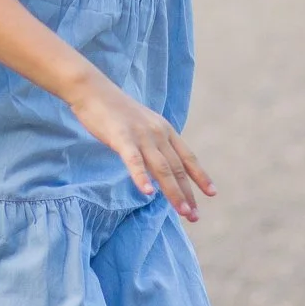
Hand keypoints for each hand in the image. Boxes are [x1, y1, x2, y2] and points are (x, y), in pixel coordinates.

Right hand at [67, 75, 214, 220]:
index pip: (187, 156)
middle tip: (194, 216)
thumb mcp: (144, 124)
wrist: (92, 90)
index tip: (212, 193)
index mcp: (165, 129)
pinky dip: (142, 177)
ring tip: (182, 211)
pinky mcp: (121, 137)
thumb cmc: (116, 110)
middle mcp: (158, 133)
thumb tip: (162, 166)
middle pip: (177, 167)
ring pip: (162, 168)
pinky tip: (148, 192)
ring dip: (173, 191)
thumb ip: (154, 143)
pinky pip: (134, 160)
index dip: (200, 175)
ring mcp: (140, 135)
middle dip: (187, 193)